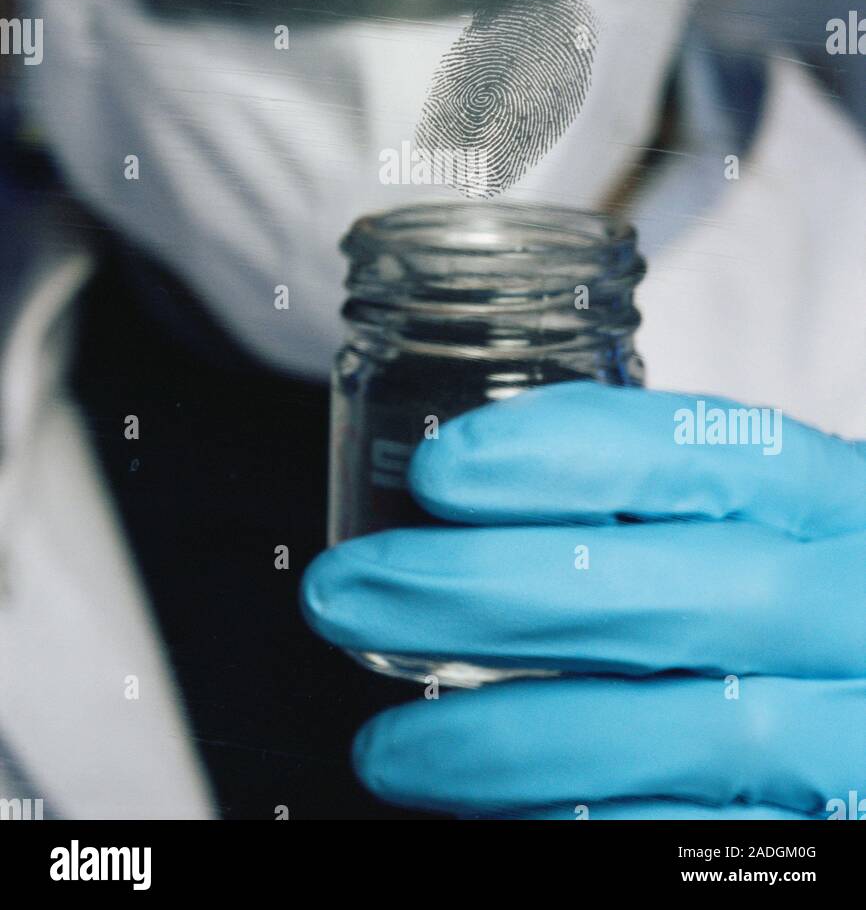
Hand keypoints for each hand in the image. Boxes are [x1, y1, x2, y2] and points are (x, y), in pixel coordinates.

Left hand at [301, 382, 865, 818]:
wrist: (865, 686)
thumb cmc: (792, 596)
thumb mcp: (760, 519)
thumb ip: (656, 502)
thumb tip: (456, 493)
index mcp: (838, 500)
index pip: (718, 453)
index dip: (574, 456)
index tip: (442, 468)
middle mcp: (855, 609)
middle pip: (679, 591)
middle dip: (490, 591)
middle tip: (348, 592)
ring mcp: (851, 731)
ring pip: (680, 735)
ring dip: (506, 741)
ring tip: (384, 745)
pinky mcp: (820, 840)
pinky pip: (682, 842)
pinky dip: (567, 825)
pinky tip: (476, 816)